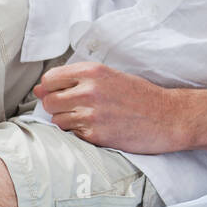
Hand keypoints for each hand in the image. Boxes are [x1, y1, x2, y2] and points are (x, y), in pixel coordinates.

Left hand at [33, 62, 185, 154]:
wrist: (168, 117)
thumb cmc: (141, 96)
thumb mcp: (111, 77)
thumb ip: (76, 80)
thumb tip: (38, 89)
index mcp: (93, 71)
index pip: (49, 79)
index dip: (53, 88)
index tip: (65, 93)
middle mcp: (89, 91)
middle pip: (49, 101)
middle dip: (59, 106)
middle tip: (79, 108)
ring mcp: (91, 114)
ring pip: (57, 120)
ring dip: (69, 121)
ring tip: (92, 119)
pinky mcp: (95, 135)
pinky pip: (72, 135)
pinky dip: (81, 134)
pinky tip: (99, 128)